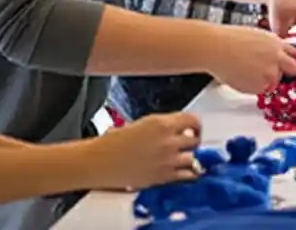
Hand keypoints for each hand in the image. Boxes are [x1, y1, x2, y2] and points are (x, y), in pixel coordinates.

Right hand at [87, 112, 202, 189]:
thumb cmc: (114, 142)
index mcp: (161, 124)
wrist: (100, 161)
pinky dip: (187, 174)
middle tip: (186, 145)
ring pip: (193, 158)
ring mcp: (167, 160)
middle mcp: (168, 141)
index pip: (192, 120)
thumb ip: (162, 126)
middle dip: (192, 142)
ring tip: (180, 159)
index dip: (195, 125)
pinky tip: (181, 172)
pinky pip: (187, 175)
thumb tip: (178, 130)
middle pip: (195, 140)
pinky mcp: (163, 177)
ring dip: (188, 158)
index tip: (193, 129)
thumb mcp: (142, 124)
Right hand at [204, 24, 295, 93]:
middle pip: (294, 70)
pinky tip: (242, 76)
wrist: (217, 48)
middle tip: (274, 73)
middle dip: (288, 73)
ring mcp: (270, 73)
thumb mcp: (258, 36)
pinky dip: (254, 87)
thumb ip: (271, 46)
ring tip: (247, 70)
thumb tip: (277, 55)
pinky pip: (261, 90)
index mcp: (277, 43)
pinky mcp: (259, 86)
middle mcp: (277, 59)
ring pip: (275, 82)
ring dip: (266, 80)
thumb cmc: (230, 39)